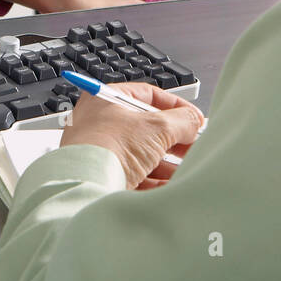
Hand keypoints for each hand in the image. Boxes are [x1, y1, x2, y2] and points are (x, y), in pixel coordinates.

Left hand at [59, 82, 203, 188]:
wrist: (85, 185)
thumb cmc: (107, 147)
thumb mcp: (156, 126)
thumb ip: (182, 120)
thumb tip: (194, 120)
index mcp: (107, 100)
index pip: (148, 95)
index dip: (175, 106)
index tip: (194, 118)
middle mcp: (101, 124)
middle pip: (147, 128)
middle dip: (174, 138)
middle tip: (193, 145)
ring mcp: (102, 152)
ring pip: (143, 154)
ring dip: (168, 162)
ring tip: (187, 167)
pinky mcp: (105, 177)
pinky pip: (136, 175)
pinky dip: (156, 180)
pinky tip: (171, 184)